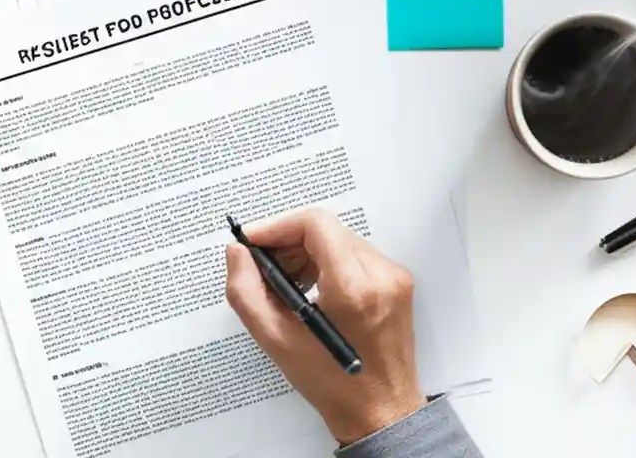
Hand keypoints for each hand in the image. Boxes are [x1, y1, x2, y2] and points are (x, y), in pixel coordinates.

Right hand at [224, 210, 424, 445]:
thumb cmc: (332, 384)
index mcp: (353, 288)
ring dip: (308, 252)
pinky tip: (311, 289)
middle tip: (263, 266)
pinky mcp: (398, 283)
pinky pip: (356, 255)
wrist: (380, 411)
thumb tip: (237, 253)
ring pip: (341, 240)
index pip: (316, 224)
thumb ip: (246, 292)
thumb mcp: (276, 340)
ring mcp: (394, 277)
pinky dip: (329, 263)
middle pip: (327, 230)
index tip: (253, 241)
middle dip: (289, 241)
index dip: (278, 226)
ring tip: (285, 282)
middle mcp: (380, 275)